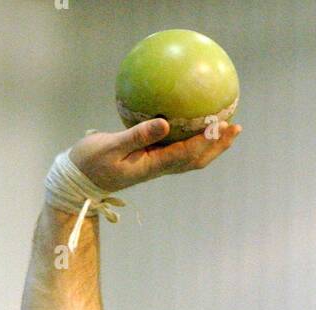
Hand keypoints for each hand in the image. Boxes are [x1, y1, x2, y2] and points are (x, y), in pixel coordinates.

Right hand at [69, 119, 240, 194]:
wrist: (79, 180)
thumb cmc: (91, 162)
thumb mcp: (111, 147)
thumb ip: (137, 136)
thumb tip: (165, 123)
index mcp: (152, 166)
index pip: (186, 153)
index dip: (206, 141)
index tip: (221, 127)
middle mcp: (159, 167)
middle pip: (196, 159)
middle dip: (217, 145)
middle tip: (235, 128)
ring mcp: (156, 165)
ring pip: (190, 157)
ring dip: (210, 145)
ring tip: (226, 129)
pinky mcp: (150, 160)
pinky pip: (177, 149)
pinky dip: (192, 139)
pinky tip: (193, 124)